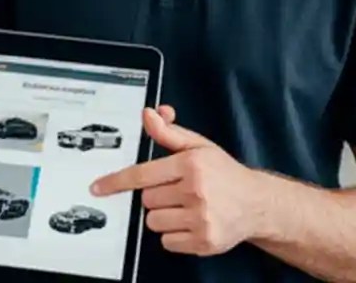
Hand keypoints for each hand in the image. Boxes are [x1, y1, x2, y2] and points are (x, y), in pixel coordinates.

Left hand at [91, 107, 260, 256]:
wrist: (256, 204)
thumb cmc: (224, 174)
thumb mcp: (198, 147)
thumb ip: (169, 133)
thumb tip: (148, 115)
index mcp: (192, 165)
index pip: (143, 174)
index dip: (117, 182)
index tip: (98, 187)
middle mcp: (196, 191)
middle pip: (147, 200)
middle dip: (157, 196)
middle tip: (176, 191)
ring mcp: (201, 219)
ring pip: (154, 221)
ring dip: (164, 216)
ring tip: (185, 208)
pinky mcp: (204, 241)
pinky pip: (167, 241)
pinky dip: (174, 235)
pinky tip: (191, 223)